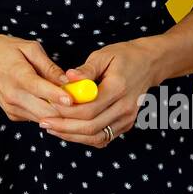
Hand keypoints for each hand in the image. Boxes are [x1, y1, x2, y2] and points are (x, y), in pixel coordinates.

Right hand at [0, 30, 75, 123]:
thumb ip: (49, 66)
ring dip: (60, 113)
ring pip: (44, 118)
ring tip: (74, 102)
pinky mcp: (12, 114)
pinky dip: (48, 113)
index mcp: (18, 76)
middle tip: (84, 102)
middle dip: (67, 110)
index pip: (42, 90)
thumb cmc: (4, 49)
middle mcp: (13, 96)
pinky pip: (36, 117)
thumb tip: (69, 81)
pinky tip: (54, 102)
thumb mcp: (29, 48)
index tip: (76, 98)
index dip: (60, 96)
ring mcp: (11, 107)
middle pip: (47, 112)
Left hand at [39, 37, 163, 147]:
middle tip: (43, 122)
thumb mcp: (103, 55)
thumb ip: (86, 69)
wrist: (148, 64)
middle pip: (91, 127)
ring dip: (72, 136)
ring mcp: (127, 119)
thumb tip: (67, 77)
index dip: (66, 110)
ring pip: (97, 137)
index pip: (89, 108)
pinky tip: (68, 131)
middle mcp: (125, 107)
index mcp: (118, 88)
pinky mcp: (126, 124)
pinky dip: (84, 138)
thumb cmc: (123, 56)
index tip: (48, 104)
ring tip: (51, 128)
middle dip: (64, 127)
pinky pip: (103, 138)